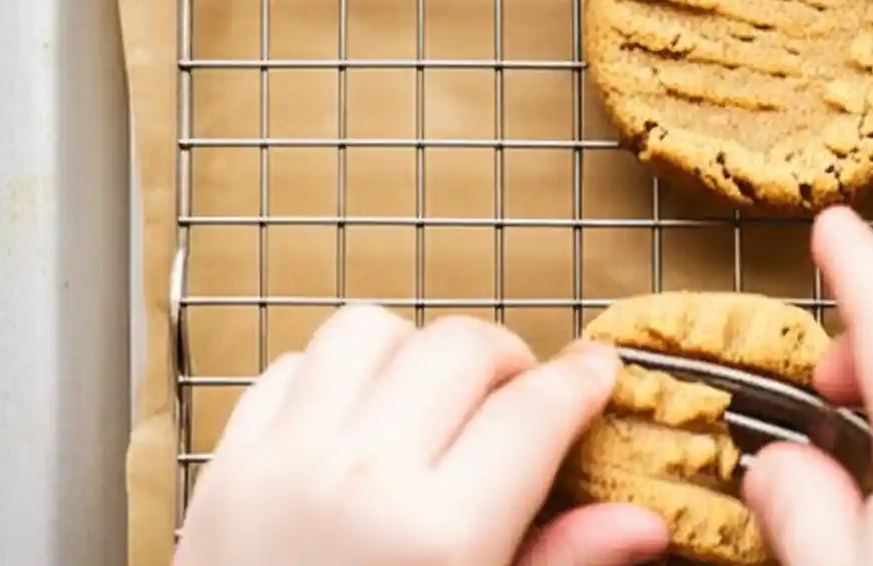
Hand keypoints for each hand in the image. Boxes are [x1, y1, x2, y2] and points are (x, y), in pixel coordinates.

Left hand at [173, 307, 667, 565]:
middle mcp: (362, 477)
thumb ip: (558, 565)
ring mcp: (284, 460)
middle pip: (459, 347)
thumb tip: (644, 525)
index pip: (534, 412)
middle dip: (507, 359)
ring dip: (416, 351)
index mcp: (440, 536)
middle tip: (518, 398)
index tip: (598, 369)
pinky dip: (336, 373)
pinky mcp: (228, 462)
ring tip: (433, 397)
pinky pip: (293, 364)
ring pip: (369, 329)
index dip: (580, 380)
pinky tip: (358, 419)